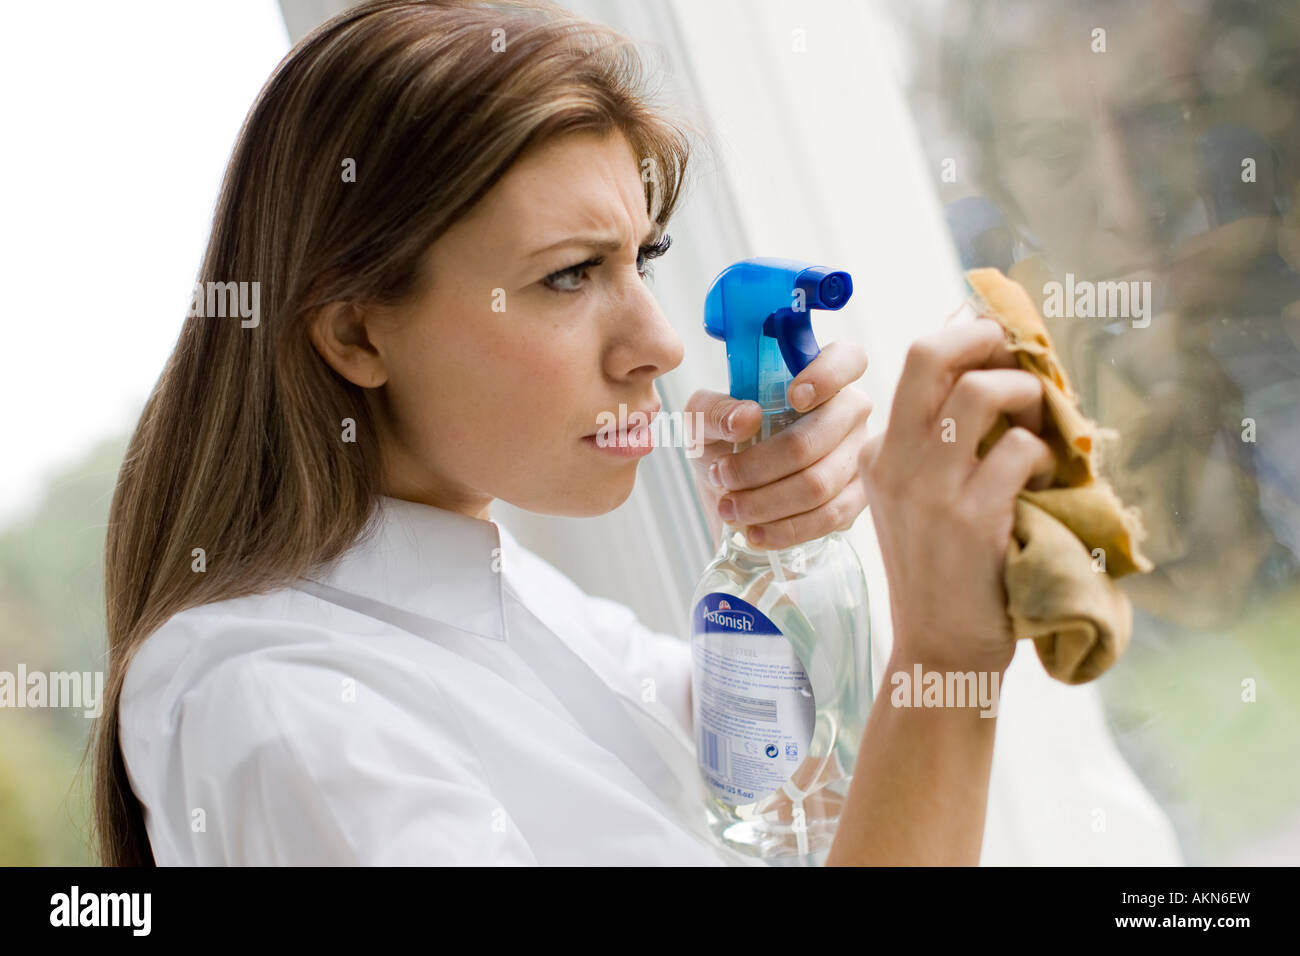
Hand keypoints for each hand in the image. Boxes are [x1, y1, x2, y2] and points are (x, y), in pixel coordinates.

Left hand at [684, 341, 872, 549]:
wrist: (730, 491)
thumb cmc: (723, 441)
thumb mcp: (703, 419)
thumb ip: (715, 410)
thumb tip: (747, 417)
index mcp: (817, 377)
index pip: (848, 359)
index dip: (828, 376)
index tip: (793, 398)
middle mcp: (848, 412)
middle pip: (819, 436)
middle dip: (761, 465)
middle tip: (722, 477)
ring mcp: (857, 455)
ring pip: (819, 482)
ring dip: (767, 501)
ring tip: (730, 508)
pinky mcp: (855, 498)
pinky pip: (828, 517)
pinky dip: (786, 529)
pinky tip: (756, 532)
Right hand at [863, 318, 1052, 675]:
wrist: (939, 648)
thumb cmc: (940, 570)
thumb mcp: (916, 499)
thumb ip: (937, 442)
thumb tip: (989, 368)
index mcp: (878, 452)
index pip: (917, 362)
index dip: (968, 338)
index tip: (1003, 346)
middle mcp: (893, 461)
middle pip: (929, 353)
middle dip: (986, 336)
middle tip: (1022, 352)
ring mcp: (927, 490)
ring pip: (979, 392)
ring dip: (1027, 395)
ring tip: (1041, 426)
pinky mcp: (969, 520)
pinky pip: (1018, 449)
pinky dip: (1044, 455)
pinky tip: (1045, 481)